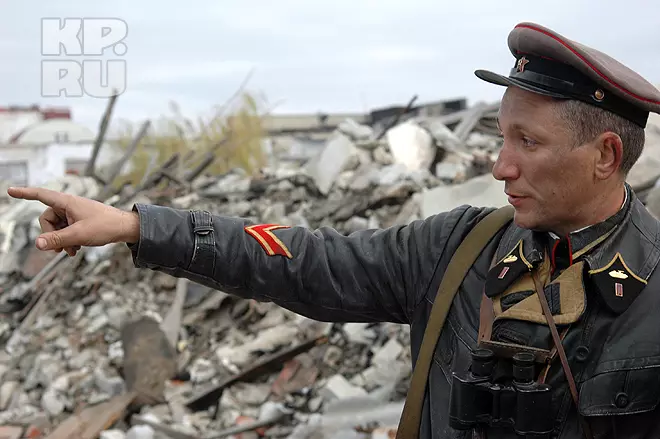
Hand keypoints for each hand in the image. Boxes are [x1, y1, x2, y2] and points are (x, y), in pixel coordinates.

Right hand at [7, 186, 139, 256]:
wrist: (125, 228)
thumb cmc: (105, 226)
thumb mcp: (79, 235)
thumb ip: (57, 240)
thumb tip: (37, 244)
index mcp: (67, 202)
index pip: (41, 195)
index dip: (25, 193)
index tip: (10, 191)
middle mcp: (69, 205)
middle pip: (47, 219)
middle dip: (52, 235)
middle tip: (62, 249)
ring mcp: (74, 213)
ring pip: (56, 227)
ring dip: (61, 240)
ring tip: (72, 251)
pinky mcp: (79, 221)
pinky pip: (65, 231)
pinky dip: (68, 240)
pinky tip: (75, 250)